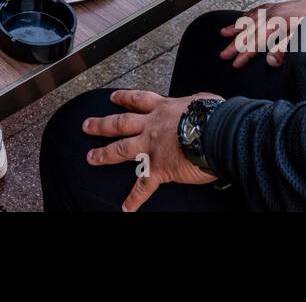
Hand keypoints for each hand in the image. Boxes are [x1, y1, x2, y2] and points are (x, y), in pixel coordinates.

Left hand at [83, 90, 221, 211]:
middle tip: (87, 125)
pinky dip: (134, 199)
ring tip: (90, 158)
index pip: (138, 100)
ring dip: (103, 154)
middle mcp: (152, 125)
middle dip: (102, 124)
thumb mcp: (200, 101)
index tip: (112, 98)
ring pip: (121, 149)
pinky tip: (126, 208)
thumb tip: (197, 105)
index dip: (124, 98)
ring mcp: (152, 147)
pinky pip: (143, 185)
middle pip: (120, 123)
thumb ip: (191, 104)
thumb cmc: (214, 115)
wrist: (218, 132)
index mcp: (164, 108)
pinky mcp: (159, 168)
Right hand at [218, 0, 305, 67]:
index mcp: (276, 24)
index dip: (244, 54)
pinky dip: (248, 15)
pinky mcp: (278, 6)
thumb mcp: (303, 39)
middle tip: (222, 54)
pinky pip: (258, 10)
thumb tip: (269, 61)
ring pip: (250, 19)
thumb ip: (285, 50)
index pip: (255, 43)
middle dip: (234, 44)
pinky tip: (243, 18)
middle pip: (248, 31)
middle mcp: (271, 15)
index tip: (234, 64)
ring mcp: (274, 9)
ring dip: (236, 27)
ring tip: (223, 33)